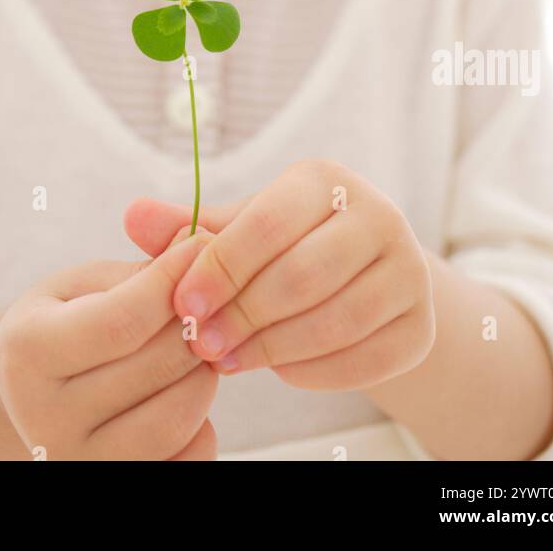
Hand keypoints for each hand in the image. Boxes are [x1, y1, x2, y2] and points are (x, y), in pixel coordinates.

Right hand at [0, 231, 219, 459]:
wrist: (26, 391)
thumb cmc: (61, 320)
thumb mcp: (82, 283)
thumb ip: (138, 270)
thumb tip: (200, 242)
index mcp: (28, 351)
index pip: (120, 321)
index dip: (171, 282)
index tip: (202, 246)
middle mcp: (45, 418)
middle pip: (154, 369)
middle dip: (197, 324)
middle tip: (209, 298)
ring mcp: (78, 462)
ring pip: (173, 421)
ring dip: (203, 374)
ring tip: (199, 344)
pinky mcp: (111, 486)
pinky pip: (184, 462)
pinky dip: (200, 424)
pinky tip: (184, 390)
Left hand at [124, 159, 434, 390]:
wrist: (362, 281)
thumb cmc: (283, 249)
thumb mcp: (237, 231)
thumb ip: (188, 230)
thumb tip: (132, 214)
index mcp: (326, 180)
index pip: (267, 224)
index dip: (221, 268)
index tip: (183, 305)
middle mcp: (378, 215)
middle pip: (303, 276)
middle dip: (243, 315)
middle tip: (201, 344)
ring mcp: (409, 270)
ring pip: (334, 321)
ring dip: (273, 348)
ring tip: (229, 360)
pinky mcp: (421, 324)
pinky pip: (363, 359)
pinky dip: (313, 371)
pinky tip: (278, 369)